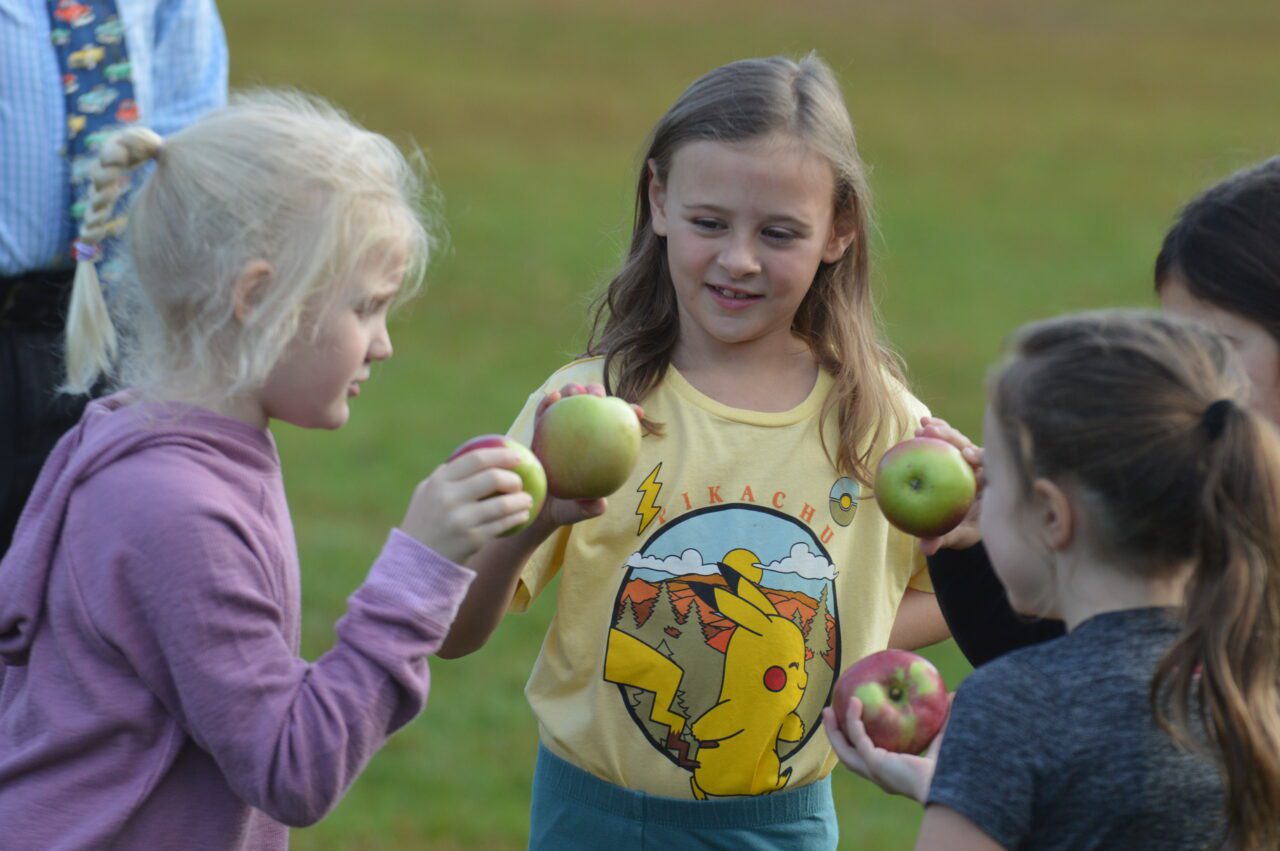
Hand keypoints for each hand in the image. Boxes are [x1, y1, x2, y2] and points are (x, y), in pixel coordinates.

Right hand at [400, 447, 533, 563]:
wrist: (414, 562)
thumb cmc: (424, 523)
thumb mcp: (426, 493)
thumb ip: (446, 475)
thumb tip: (478, 458)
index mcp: (439, 481)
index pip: (476, 459)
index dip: (501, 454)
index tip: (517, 456)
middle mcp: (448, 497)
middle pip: (493, 478)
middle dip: (514, 479)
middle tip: (520, 482)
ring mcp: (461, 519)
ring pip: (503, 503)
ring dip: (521, 500)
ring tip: (527, 500)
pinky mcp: (472, 539)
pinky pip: (502, 524)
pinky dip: (517, 518)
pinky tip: (522, 515)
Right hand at [527, 382, 644, 529]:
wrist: (536, 508)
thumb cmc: (563, 509)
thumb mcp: (575, 512)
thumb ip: (588, 509)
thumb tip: (600, 505)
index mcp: (598, 451)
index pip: (616, 428)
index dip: (629, 415)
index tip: (637, 410)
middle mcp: (580, 437)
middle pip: (592, 407)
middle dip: (597, 392)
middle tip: (597, 394)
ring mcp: (560, 431)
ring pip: (568, 404)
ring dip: (572, 391)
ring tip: (574, 391)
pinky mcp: (540, 432)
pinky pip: (543, 415)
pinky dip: (547, 404)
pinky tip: (552, 397)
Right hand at [821, 693, 952, 803]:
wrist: (946, 785)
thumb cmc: (947, 768)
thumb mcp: (941, 738)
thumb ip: (944, 720)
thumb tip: (956, 696)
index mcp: (890, 772)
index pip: (865, 756)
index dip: (854, 739)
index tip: (850, 721)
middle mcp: (878, 774)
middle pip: (847, 754)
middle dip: (836, 735)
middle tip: (830, 713)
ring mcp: (873, 770)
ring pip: (844, 749)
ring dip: (834, 731)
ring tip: (828, 711)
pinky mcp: (874, 763)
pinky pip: (858, 738)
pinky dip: (853, 720)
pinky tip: (854, 703)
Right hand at [915, 416, 983, 555]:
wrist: (965, 521)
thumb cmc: (966, 530)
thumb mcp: (957, 536)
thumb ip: (944, 540)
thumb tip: (925, 548)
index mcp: (991, 485)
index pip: (990, 466)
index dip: (980, 457)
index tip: (965, 454)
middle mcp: (983, 468)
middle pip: (972, 446)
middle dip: (954, 437)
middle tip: (934, 433)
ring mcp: (970, 459)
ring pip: (959, 440)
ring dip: (943, 430)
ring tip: (922, 425)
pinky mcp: (957, 454)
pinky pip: (947, 441)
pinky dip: (936, 431)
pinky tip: (919, 423)